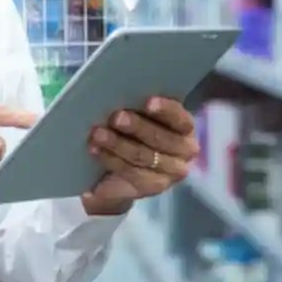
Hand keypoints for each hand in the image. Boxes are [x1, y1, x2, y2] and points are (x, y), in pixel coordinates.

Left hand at [81, 97, 197, 215]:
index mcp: (185, 127)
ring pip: (143, 156)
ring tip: (97, 134)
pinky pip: (131, 172)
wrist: (122, 170)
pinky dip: (111, 159)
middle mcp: (184, 151)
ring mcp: (170, 173)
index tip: (148, 102)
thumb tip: (120, 93)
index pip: (179, 117)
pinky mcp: (151, 187)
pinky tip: (96, 150)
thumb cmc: (133, 131)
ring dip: (118, 144)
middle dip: (137, 127)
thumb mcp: (139, 116)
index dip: (165, 110)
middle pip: (160, 139)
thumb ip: (138, 108)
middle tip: (115, 117)